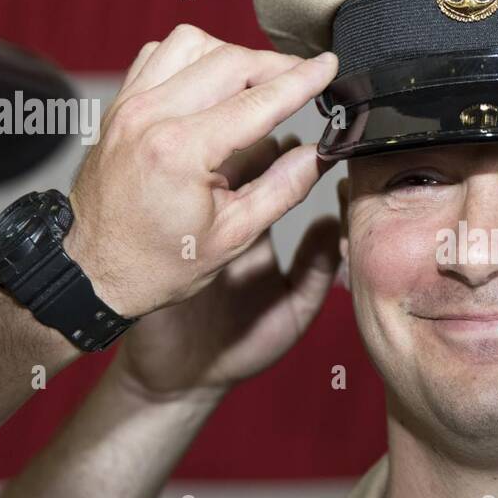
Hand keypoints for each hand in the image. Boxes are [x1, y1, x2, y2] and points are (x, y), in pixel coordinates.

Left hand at [64, 24, 337, 318]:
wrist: (90, 269)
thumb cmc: (158, 262)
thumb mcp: (233, 236)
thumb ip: (283, 189)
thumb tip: (319, 154)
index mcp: (180, 152)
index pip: (257, 101)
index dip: (301, 81)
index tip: (329, 66)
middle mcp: (150, 117)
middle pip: (229, 60)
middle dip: (276, 65)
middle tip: (304, 79)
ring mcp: (129, 105)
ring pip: (192, 44)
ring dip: (233, 55)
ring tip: (257, 82)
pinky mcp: (120, 105)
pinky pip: (160, 54)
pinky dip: (194, 58)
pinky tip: (212, 84)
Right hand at [115, 138, 341, 398]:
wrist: (182, 379)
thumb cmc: (240, 349)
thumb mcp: (293, 310)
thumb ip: (317, 270)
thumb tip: (334, 222)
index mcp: (253, 239)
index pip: (275, 186)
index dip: (291, 161)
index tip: (309, 138)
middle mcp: (220, 229)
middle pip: (240, 173)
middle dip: (256, 143)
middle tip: (274, 119)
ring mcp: (188, 235)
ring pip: (206, 181)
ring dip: (221, 156)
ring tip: (240, 133)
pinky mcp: (163, 249)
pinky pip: (175, 210)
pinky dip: (182, 185)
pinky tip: (192, 166)